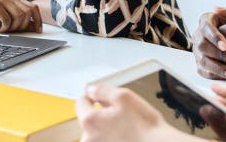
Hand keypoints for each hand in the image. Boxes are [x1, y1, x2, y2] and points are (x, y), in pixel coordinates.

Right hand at [0, 0, 41, 32]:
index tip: (39, 31)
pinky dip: (5, 28)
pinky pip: (7, 19)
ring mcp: (1, 0)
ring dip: (14, 27)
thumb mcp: (9, 21)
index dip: (38, 20)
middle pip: (28, 12)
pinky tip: (1, 29)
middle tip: (16, 31)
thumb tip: (36, 27)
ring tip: (6, 30)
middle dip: (24, 25)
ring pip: (19, 16)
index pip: (33, 7)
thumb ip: (22, 22)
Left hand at [76, 84, 193, 141]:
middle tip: (120, 114)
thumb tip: (92, 90)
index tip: (100, 98)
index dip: (93, 97)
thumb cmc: (144, 127)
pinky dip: (112, 139)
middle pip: (88, 119)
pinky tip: (125, 137)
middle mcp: (88, 139)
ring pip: (97, 133)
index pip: (81, 102)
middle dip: (101, 115)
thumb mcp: (124, 96)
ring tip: (125, 128)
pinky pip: (104, 141)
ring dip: (107, 129)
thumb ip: (103, 90)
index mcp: (90, 121)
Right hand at [193, 8, 225, 80]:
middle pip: (202, 45)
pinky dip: (217, 75)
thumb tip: (216, 8)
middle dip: (218, 54)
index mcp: (206, 20)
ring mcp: (198, 51)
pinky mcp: (201, 64)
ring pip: (203, 60)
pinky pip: (205, 71)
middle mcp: (199, 35)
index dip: (214, 37)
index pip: (206, 27)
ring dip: (218, 67)